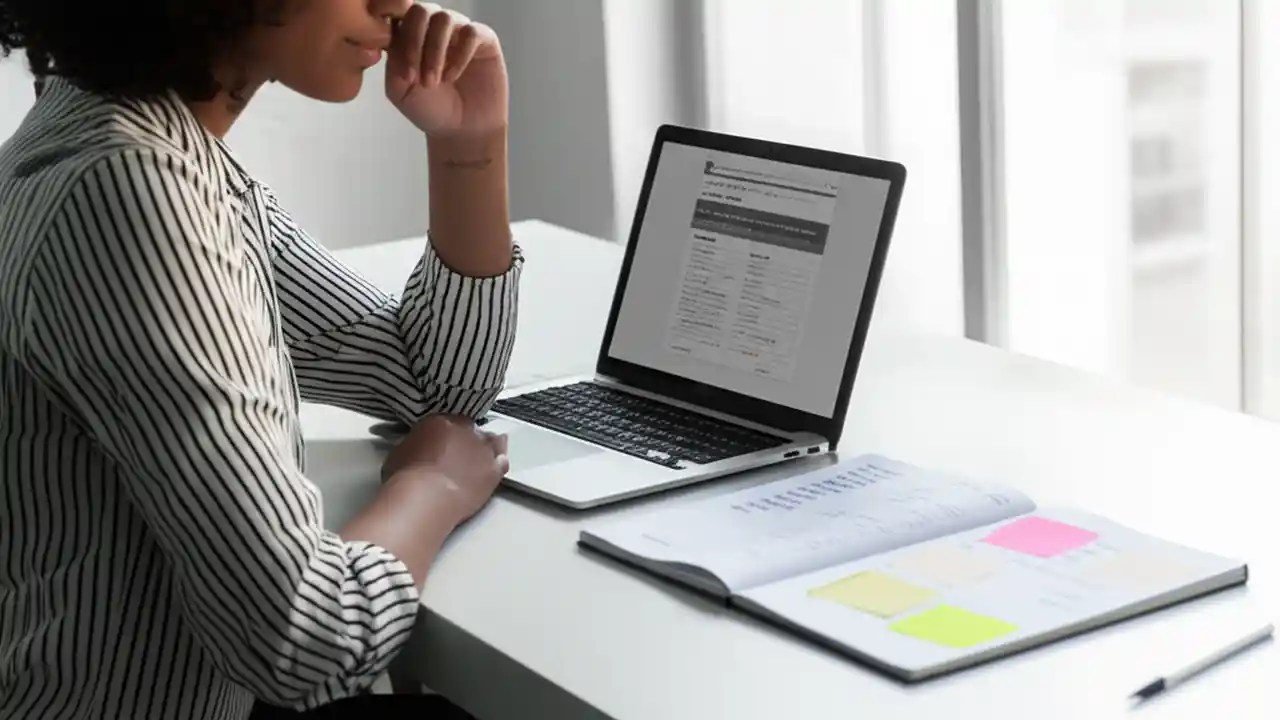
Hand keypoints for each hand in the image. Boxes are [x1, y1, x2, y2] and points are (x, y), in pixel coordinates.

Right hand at [381, 415, 508, 519]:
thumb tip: (420, 448)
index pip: (447, 420)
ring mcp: (482, 448)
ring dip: (485, 447)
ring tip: (479, 458)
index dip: (445, 433)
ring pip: (491, 441)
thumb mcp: (400, 452)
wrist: (426, 497)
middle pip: (469, 429)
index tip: (442, 442)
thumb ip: (416, 444)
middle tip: (457, 453)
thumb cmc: (405, 477)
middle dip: (465, 439)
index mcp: (439, 421)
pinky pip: (502, 459)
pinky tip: (498, 462)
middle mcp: (464, 429)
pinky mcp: (493, 468)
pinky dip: (500, 460)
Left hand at [385, 3, 508, 138]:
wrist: (462, 130)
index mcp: (410, 33)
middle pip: (420, 11)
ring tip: (433, 82)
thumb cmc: (431, 109)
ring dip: (434, 51)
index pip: (397, 15)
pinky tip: (452, 77)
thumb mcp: (400, 90)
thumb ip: (393, 60)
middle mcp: (434, 27)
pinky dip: (459, 56)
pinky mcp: (484, 39)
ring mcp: (459, 31)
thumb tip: (392, 35)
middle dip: (414, 43)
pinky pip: (471, 32)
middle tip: (414, 78)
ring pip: (444, 18)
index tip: (401, 74)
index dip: (396, 39)